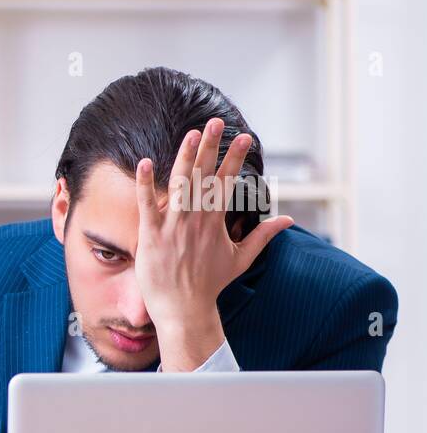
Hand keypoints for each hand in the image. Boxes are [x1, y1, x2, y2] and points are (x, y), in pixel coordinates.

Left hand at [135, 117, 292, 370]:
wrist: (184, 311)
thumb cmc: (209, 285)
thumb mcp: (241, 259)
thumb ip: (262, 236)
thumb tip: (286, 220)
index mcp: (216, 223)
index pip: (227, 182)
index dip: (235, 158)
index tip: (244, 137)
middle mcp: (196, 221)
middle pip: (204, 176)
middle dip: (211, 147)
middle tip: (216, 122)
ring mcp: (173, 227)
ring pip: (180, 185)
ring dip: (185, 157)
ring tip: (191, 134)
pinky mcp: (151, 236)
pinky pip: (146, 206)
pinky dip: (145, 184)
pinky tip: (145, 163)